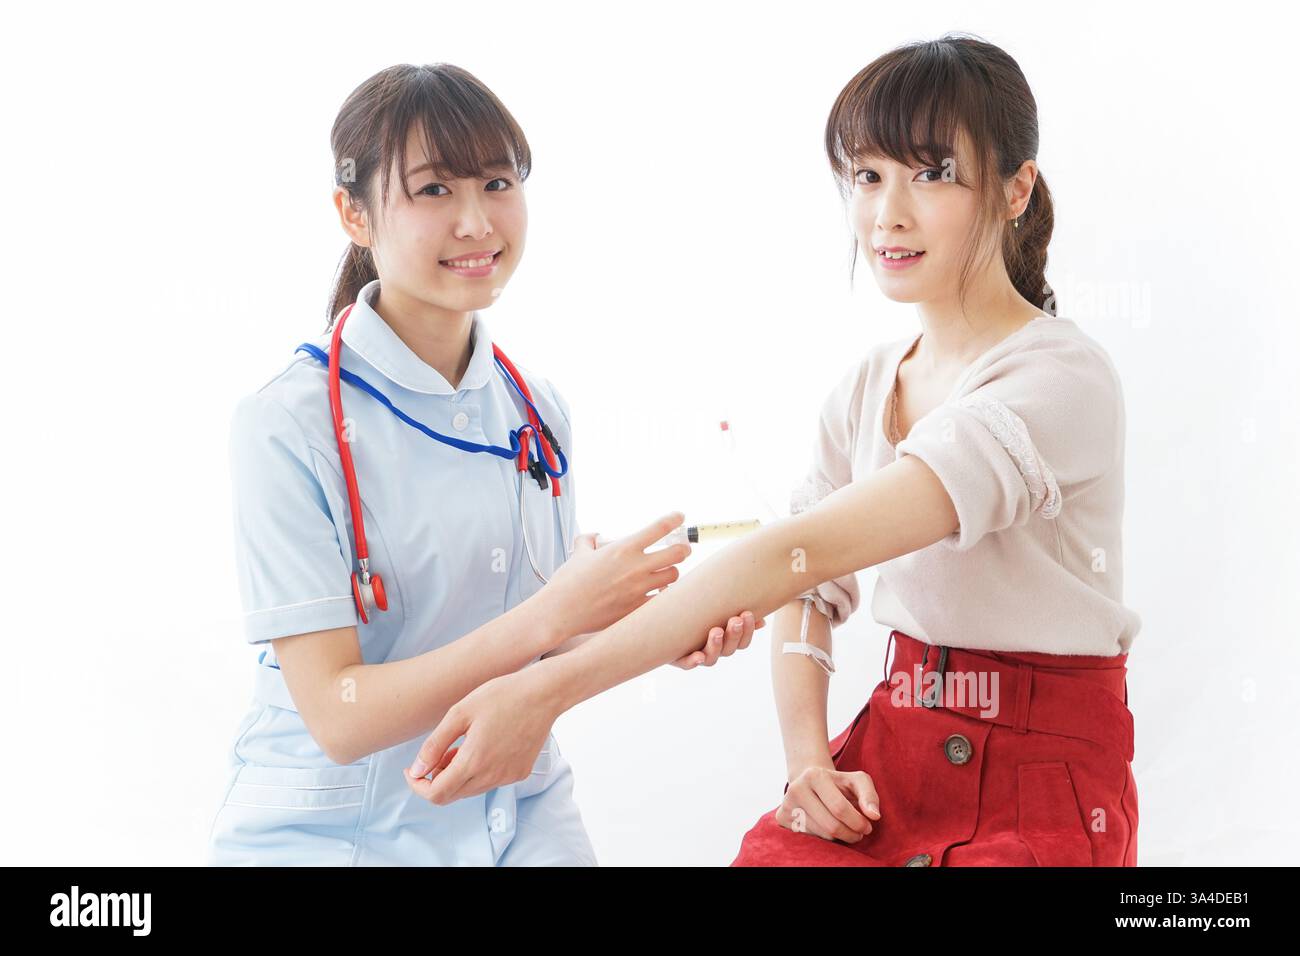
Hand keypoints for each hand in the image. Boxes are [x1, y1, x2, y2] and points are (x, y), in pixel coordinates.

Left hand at [403, 667, 556, 805]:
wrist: (544, 693)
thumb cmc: (501, 695)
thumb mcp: (460, 713)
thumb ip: (434, 745)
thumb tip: (416, 770)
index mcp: (474, 761)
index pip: (436, 794)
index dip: (418, 786)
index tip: (412, 769)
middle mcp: (492, 776)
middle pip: (452, 795)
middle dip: (435, 780)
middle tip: (436, 754)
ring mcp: (508, 777)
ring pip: (470, 789)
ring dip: (456, 775)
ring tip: (459, 745)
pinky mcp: (519, 773)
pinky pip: (489, 781)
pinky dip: (477, 772)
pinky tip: (480, 746)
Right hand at [536, 511, 692, 649]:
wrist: (561, 611)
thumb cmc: (568, 582)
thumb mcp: (578, 553)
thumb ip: (588, 540)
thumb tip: (593, 536)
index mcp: (624, 548)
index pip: (660, 527)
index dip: (675, 519)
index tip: (679, 517)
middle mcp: (636, 567)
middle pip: (677, 553)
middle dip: (683, 549)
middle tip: (682, 549)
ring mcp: (639, 589)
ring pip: (673, 577)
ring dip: (672, 572)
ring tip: (667, 572)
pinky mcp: (637, 609)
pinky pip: (661, 600)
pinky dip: (663, 595)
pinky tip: (658, 594)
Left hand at [671, 610, 764, 668]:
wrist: (661, 625)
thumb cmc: (691, 610)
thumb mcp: (708, 604)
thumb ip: (727, 603)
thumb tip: (757, 609)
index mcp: (724, 640)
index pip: (742, 641)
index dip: (748, 630)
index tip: (747, 613)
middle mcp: (713, 651)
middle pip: (729, 649)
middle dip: (734, 634)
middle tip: (734, 620)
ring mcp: (697, 656)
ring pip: (711, 658)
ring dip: (716, 645)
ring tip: (716, 631)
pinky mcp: (679, 659)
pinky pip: (687, 664)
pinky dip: (694, 661)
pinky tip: (698, 656)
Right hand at [776, 764, 881, 843]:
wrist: (810, 781)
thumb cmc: (838, 783)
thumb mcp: (856, 781)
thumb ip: (869, 795)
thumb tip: (874, 816)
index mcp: (814, 775)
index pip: (840, 808)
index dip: (858, 822)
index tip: (867, 826)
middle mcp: (796, 788)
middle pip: (831, 826)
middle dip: (851, 834)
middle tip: (859, 834)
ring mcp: (786, 804)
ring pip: (821, 835)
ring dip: (839, 837)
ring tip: (844, 828)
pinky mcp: (781, 818)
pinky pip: (810, 839)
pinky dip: (824, 838)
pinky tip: (827, 827)